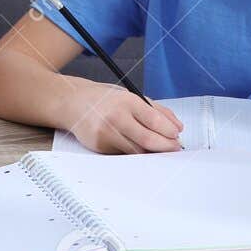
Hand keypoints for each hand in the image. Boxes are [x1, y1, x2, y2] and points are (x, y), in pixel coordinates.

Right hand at [64, 81, 183, 153]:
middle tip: (175, 148)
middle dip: (166, 147)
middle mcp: (115, 117)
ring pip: (137, 152)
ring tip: (158, 148)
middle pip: (148, 140)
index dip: (169, 131)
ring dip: (151, 152)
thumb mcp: (130, 96)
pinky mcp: (99, 147)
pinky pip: (124, 154)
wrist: (73, 103)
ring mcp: (106, 134)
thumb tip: (177, 126)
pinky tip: (135, 145)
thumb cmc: (105, 99)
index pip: (154, 120)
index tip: (177, 136)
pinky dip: (134, 152)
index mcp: (126, 101)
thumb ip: (156, 109)